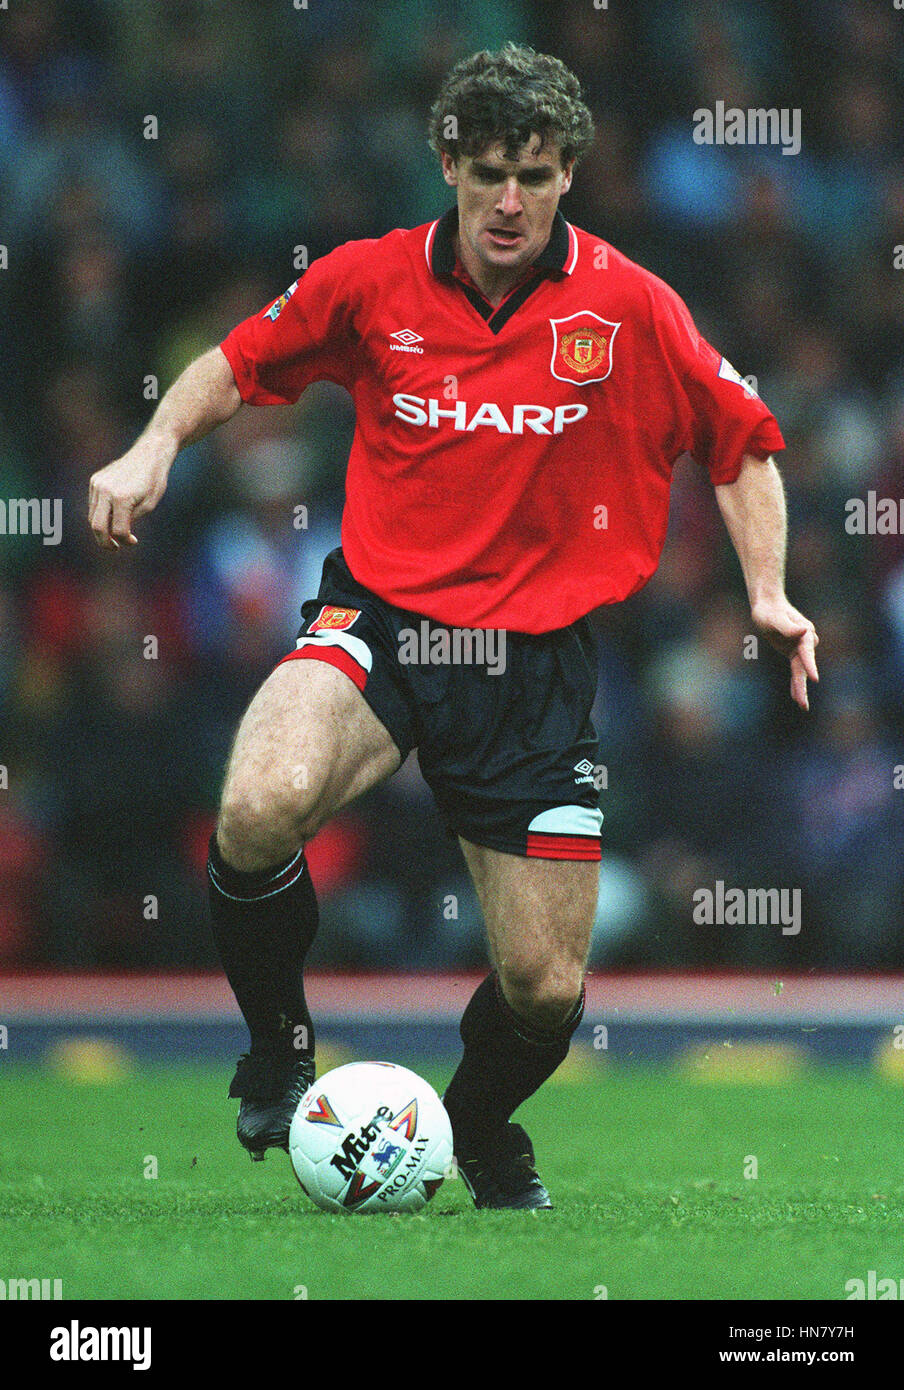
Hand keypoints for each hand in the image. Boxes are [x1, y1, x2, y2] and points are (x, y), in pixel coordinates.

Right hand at [88, 442, 171, 549]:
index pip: (117, 530)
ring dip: (103, 527)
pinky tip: (114, 514)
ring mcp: (97, 484)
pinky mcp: (95, 480)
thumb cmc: (154, 481)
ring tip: (116, 532)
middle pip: (97, 526)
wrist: (149, 454)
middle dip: (104, 541)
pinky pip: (94, 504)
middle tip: (114, 548)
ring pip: (93, 516)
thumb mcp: (147, 505)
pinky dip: (101, 514)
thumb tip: (116, 535)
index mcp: (121, 498)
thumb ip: (130, 521)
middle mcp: (105, 491)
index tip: (134, 541)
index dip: (125, 541)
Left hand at [751, 595, 818, 711]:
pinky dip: (796, 683)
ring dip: (801, 688)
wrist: (768, 605)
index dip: (810, 665)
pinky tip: (796, 697)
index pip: (807, 651)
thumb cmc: (770, 611)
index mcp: (805, 633)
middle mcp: (806, 641)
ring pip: (801, 671)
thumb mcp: (774, 618)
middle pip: (805, 666)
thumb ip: (787, 626)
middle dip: (804, 685)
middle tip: (803, 704)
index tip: (815, 679)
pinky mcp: (793, 652)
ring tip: (802, 706)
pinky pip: (796, 670)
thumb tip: (803, 631)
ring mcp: (801, 648)